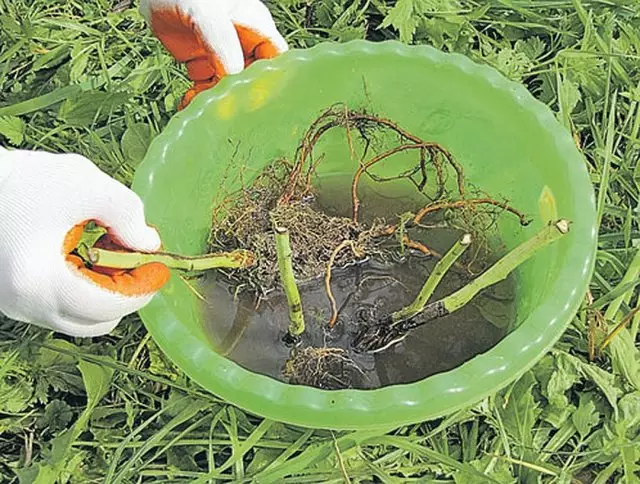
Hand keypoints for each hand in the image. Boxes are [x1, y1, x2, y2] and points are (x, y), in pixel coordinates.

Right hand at [0, 149, 169, 336]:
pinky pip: (61, 308)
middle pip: (96, 322)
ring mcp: (15, 305)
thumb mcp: (87, 185)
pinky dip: (84, 291)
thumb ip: (128, 214)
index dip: (142, 290)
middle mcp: (24, 304)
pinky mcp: (14, 298)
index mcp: (39, 280)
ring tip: (112, 256)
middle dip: (126, 295)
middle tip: (138, 262)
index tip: (159, 268)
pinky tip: (88, 258)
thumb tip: (148, 244)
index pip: (106, 307)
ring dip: (105, 294)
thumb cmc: (26, 180)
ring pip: (79, 319)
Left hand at [141, 0, 287, 108]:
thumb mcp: (207, 11)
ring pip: (228, 89)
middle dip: (239, 97)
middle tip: (223, 108)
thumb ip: (222, 43)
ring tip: (198, 103)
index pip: (276, 61)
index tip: (255, 100)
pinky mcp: (203, 64)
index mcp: (257, 28)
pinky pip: (206, 88)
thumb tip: (231, 77)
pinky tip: (187, 102)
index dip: (270, 82)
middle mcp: (243, 44)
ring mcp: (222, 56)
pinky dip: (198, 99)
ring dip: (215, 101)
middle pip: (252, 80)